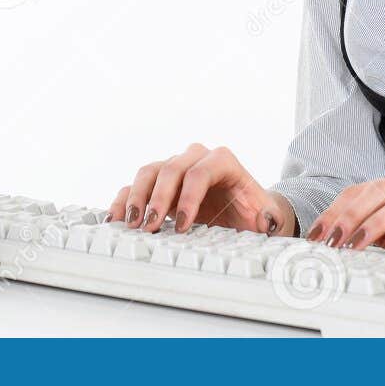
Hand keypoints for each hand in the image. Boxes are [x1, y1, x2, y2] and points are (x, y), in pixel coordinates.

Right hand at [107, 143, 292, 234]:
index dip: (189, 197)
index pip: (201, 172)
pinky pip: (136, 185)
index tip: (183, 225)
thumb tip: (264, 219)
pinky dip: (123, 199)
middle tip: (151, 226)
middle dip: (159, 198)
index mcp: (223, 162)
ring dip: (137, 197)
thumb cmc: (255, 214)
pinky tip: (115, 218)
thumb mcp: (267, 216)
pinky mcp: (160, 184)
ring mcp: (176, 169)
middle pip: (171, 168)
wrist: (244, 214)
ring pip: (150, 172)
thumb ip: (269, 217)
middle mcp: (196, 158)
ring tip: (132, 224)